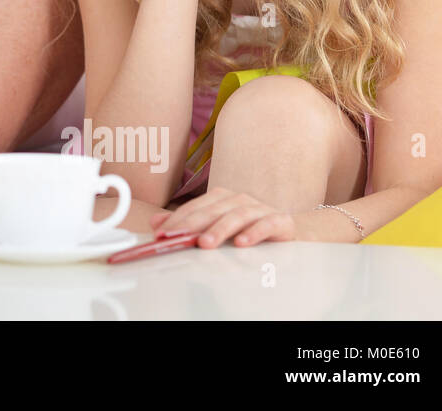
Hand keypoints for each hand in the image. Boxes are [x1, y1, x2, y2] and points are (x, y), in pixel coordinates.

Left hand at [149, 186, 295, 247]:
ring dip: (219, 229)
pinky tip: (241, 243)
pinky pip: (266, 224)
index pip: (193, 208)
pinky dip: (253, 233)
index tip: (161, 234)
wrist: (287, 232)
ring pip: (236, 216)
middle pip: (211, 211)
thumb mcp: (214, 228)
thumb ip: (186, 226)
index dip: (176, 220)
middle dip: (191, 224)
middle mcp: (238, 199)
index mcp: (220, 198)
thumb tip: (155, 223)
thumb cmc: (246, 230)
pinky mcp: (279, 221)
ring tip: (205, 243)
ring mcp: (259, 209)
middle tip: (177, 238)